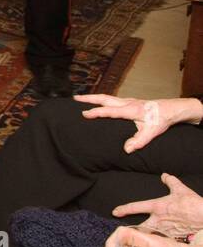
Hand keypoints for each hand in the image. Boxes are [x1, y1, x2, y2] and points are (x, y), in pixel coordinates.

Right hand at [74, 94, 200, 152]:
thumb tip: (126, 150)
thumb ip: (138, 141)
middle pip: (103, 98)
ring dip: (93, 97)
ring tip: (81, 99)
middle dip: (88, 98)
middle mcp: (126, 103)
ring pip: (107, 97)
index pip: (108, 111)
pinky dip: (101, 99)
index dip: (96, 112)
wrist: (171, 109)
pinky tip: (99, 102)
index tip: (83, 114)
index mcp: (129, 110)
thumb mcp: (151, 132)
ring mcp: (127, 100)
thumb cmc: (161, 120)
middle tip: (75, 99)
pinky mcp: (129, 101)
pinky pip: (111, 99)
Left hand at [113, 174, 202, 237]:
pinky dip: (160, 243)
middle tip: (126, 233)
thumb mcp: (181, 189)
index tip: (115, 212)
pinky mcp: (175, 238)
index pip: (136, 207)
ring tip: (139, 242)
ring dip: (145, 238)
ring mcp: (166, 230)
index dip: (124, 209)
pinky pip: (164, 242)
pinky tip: (158, 246)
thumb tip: (164, 175)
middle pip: (140, 228)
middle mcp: (158, 220)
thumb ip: (171, 182)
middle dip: (133, 231)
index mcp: (157, 206)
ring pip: (151, 236)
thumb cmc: (192, 203)